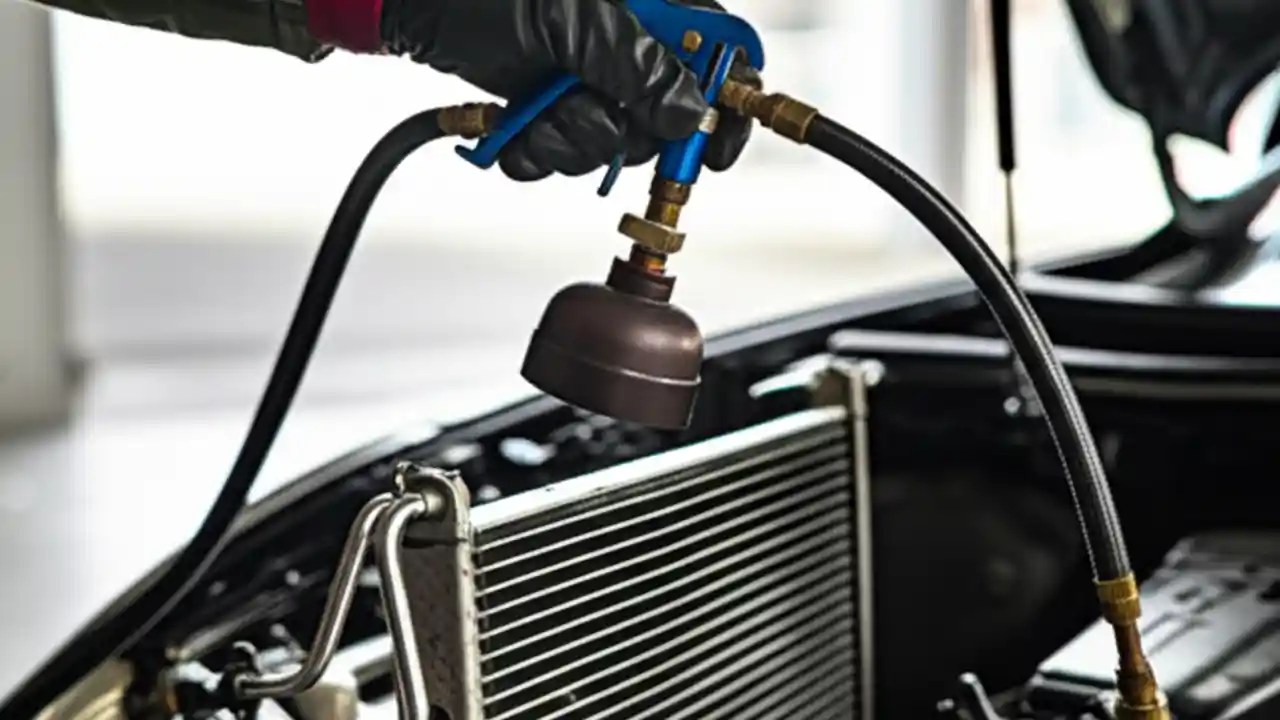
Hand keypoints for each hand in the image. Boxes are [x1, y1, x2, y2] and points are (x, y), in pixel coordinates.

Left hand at [381, 0, 757, 180]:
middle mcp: (630, 50)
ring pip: (615, 146)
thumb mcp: (573, 18)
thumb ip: (636, 66)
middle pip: (668, 122)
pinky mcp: (558, 112)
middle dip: (620, 130)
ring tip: (539, 109)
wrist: (418, 7)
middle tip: (583, 110)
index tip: (715, 145)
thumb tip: (687, 112)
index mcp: (655, 11)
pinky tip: (521, 125)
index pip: (722, 58)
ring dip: (570, 140)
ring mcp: (594, 84)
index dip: (731, 105)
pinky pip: (570, 156)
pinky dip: (540, 151)